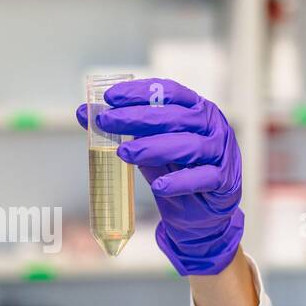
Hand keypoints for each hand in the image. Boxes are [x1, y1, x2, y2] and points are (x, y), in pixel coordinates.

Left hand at [76, 78, 243, 275]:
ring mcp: (220, 152)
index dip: (139, 92)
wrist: (202, 213)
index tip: (110, 97)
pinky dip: (178, 181)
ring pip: (188, 145)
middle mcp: (211, 125)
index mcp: (195, 108)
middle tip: (106, 122)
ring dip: (153, 147)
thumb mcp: (148, 147)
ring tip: (124, 153)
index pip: (168, 92)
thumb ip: (123, 130)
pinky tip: (158, 186)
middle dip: (136, 118)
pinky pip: (201, 178)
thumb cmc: (176, 171)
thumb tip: (82, 113)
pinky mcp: (223, 180)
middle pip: (174, 117)